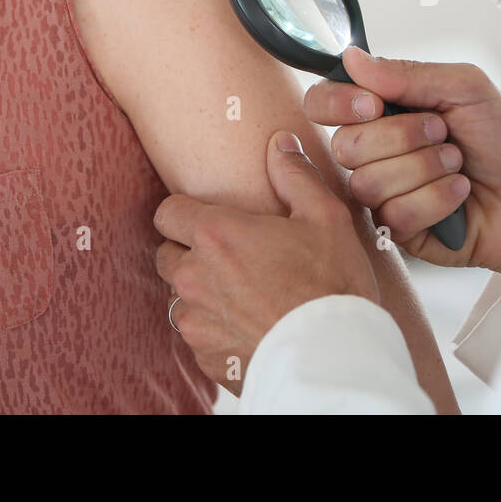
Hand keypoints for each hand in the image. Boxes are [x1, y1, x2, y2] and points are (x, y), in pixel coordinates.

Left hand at [153, 131, 379, 395]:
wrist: (334, 358)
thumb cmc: (333, 283)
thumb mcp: (325, 217)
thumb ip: (295, 176)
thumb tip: (280, 143)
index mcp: (216, 235)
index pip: (166, 212)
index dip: (186, 211)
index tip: (211, 216)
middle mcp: (194, 277)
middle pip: (166, 254)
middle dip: (190, 251)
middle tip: (232, 254)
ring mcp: (196, 322)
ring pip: (180, 298)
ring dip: (202, 291)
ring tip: (244, 292)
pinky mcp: (206, 357)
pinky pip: (198, 335)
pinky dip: (216, 327)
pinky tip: (251, 323)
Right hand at [304, 46, 500, 277]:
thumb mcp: (464, 88)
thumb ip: (407, 74)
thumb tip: (352, 58)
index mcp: (382, 110)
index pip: (323, 102)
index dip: (338, 103)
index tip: (374, 105)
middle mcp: (375, 151)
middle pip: (345, 145)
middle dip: (404, 136)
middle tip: (444, 133)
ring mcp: (383, 193)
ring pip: (367, 182)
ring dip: (425, 168)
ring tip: (457, 165)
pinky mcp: (398, 231)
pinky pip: (394, 214)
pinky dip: (437, 199)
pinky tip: (459, 194)